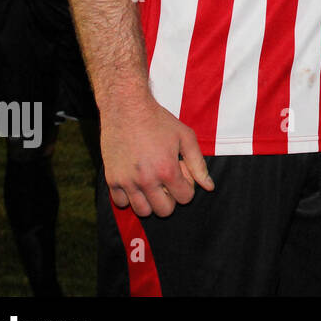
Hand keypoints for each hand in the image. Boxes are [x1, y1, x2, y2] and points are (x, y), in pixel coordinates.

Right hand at [101, 97, 214, 217]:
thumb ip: (198, 164)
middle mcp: (146, 180)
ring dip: (150, 201)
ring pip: (142, 211)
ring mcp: (127, 181)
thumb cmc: (159, 121)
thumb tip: (209, 187)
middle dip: (171, 199)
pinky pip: (120, 202)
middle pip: (164, 211)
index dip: (187, 187)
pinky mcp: (111, 179)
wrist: (127, 108)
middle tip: (167, 181)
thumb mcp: (186, 137)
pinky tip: (135, 182)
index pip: (185, 198)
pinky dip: (129, 197)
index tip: (181, 173)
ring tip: (152, 183)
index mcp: (167, 170)